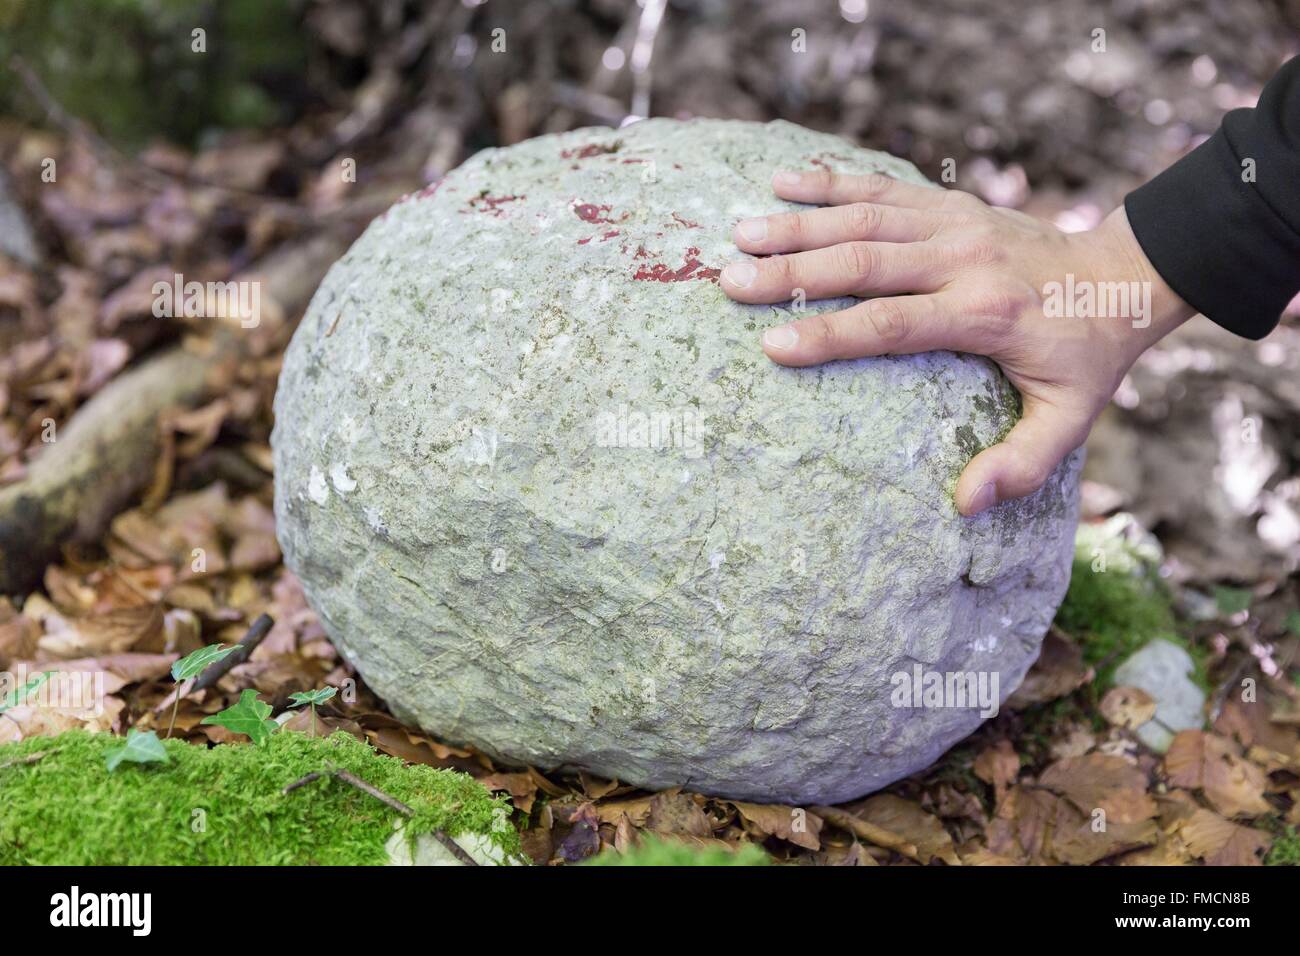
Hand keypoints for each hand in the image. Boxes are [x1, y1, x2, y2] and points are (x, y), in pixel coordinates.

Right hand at [721, 169, 1194, 515]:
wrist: (1125, 274)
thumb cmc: (1087, 355)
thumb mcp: (1070, 419)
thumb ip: (1021, 463)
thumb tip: (966, 505)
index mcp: (984, 312)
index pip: (892, 324)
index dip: (830, 334)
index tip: (773, 346)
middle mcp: (964, 259)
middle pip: (864, 261)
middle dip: (792, 271)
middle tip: (729, 281)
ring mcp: (954, 224)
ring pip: (865, 216)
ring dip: (799, 223)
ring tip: (739, 232)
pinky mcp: (950, 205)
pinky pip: (883, 187)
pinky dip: (832, 182)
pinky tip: (784, 181)